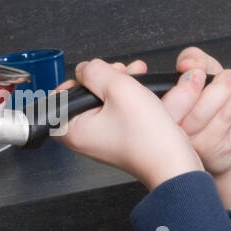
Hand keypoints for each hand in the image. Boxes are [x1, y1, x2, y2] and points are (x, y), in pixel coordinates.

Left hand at [54, 58, 201, 189]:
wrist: (174, 161)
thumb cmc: (148, 136)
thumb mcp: (118, 88)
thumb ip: (95, 71)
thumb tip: (85, 68)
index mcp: (73, 129)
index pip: (57, 99)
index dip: (75, 80)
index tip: (92, 76)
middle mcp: (84, 137)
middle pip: (82, 96)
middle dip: (102, 78)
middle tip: (118, 74)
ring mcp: (102, 139)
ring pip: (102, 101)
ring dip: (118, 84)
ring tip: (135, 76)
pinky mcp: (119, 138)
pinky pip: (116, 112)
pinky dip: (126, 98)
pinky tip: (141, 90)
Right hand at [168, 46, 230, 181]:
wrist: (226, 151)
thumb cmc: (212, 115)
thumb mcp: (204, 78)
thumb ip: (195, 61)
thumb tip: (188, 61)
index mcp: (157, 112)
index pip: (149, 98)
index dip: (162, 82)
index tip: (185, 67)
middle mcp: (167, 132)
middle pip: (171, 110)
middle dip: (189, 87)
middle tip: (201, 73)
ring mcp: (186, 143)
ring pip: (199, 115)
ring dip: (219, 89)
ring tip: (229, 76)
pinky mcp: (208, 149)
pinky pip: (221, 121)